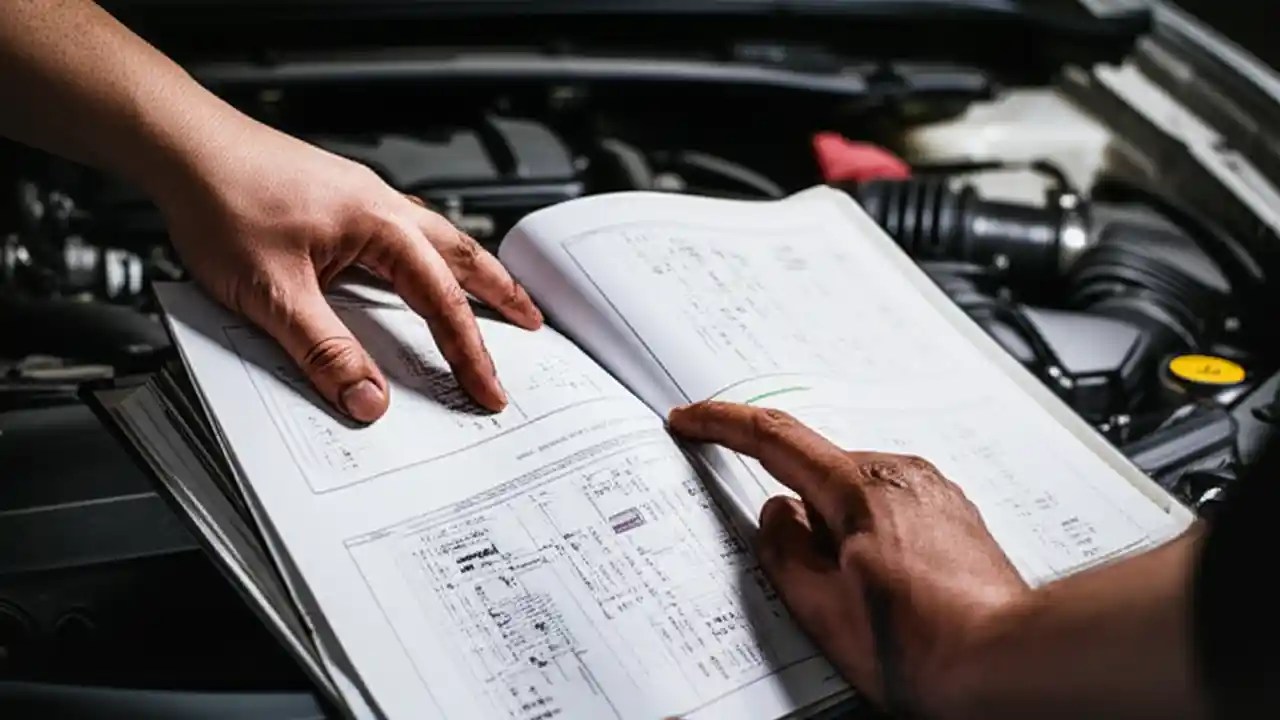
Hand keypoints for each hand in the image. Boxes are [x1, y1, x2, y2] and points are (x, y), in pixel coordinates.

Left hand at [154, 117, 541, 422]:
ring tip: (491, 293)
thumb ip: (323, 350)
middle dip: (502, 292)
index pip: (440, 301)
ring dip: (469, 269)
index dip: (469, 351)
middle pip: (461, 255)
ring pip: (435, 239)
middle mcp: (380, 207)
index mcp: (379, 227)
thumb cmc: (222, 200)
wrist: (181, 146)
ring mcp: (361, 199)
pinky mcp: (338, 200)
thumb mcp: (272, 293)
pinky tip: (412, 267)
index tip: (489, 389)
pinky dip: (427, 255)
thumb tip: (366, 397)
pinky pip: (403, 231)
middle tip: (532, 322)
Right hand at [668, 401, 1030, 717]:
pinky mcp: (952, 514)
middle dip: (797, 523)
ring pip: (852, 500)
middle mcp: (900, 475)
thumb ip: (781, 551)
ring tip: (867, 607)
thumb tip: (776, 514)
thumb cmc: (928, 646)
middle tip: (814, 590)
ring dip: (838, 538)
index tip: (690, 420)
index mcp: (859, 489)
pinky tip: (890, 595)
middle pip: (815, 478)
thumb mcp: (822, 609)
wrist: (1011, 662)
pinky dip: (870, 542)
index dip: (721, 425)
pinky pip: (888, 513)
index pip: (774, 440)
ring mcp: (932, 492)